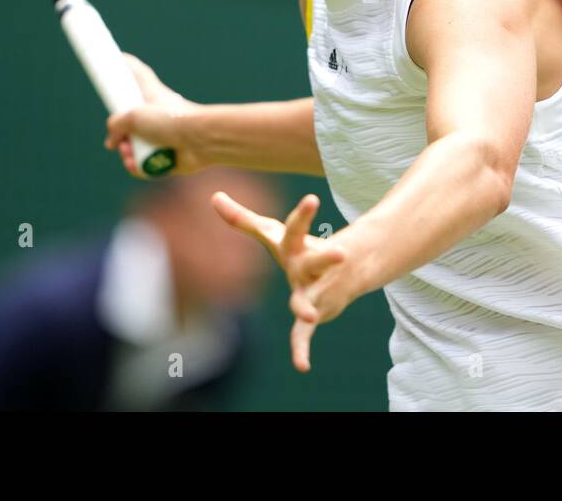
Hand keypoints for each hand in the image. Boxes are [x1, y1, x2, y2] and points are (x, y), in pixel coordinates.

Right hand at [104, 53, 205, 177]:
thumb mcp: (134, 115)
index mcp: (150, 95)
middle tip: (116, 141)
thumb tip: (113, 140)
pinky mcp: (166, 156)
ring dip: (127, 154)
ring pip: (133, 146)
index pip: (137, 74)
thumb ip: (116, 124)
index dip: (127, 67)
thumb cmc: (171, 120)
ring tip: (129, 154)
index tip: (117, 59)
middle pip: (128, 120)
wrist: (199, 140)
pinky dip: (138, 167)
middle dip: (118, 135)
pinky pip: (144, 165)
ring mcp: (160, 135)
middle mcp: (155, 114)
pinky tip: (136, 164)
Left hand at [212, 191, 355, 371]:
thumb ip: (242, 218)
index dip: (304, 214)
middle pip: (316, 260)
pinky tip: (302, 367)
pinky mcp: (314, 312)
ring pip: (311, 298)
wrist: (348, 270)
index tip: (314, 199)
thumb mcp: (273, 233)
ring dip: (309, 307)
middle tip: (341, 253)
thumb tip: (213, 195)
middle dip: (327, 257)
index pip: (298, 228)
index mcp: (298, 246)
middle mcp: (309, 267)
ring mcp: (313, 290)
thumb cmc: (299, 249)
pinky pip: (304, 334)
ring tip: (311, 316)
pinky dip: (301, 349)